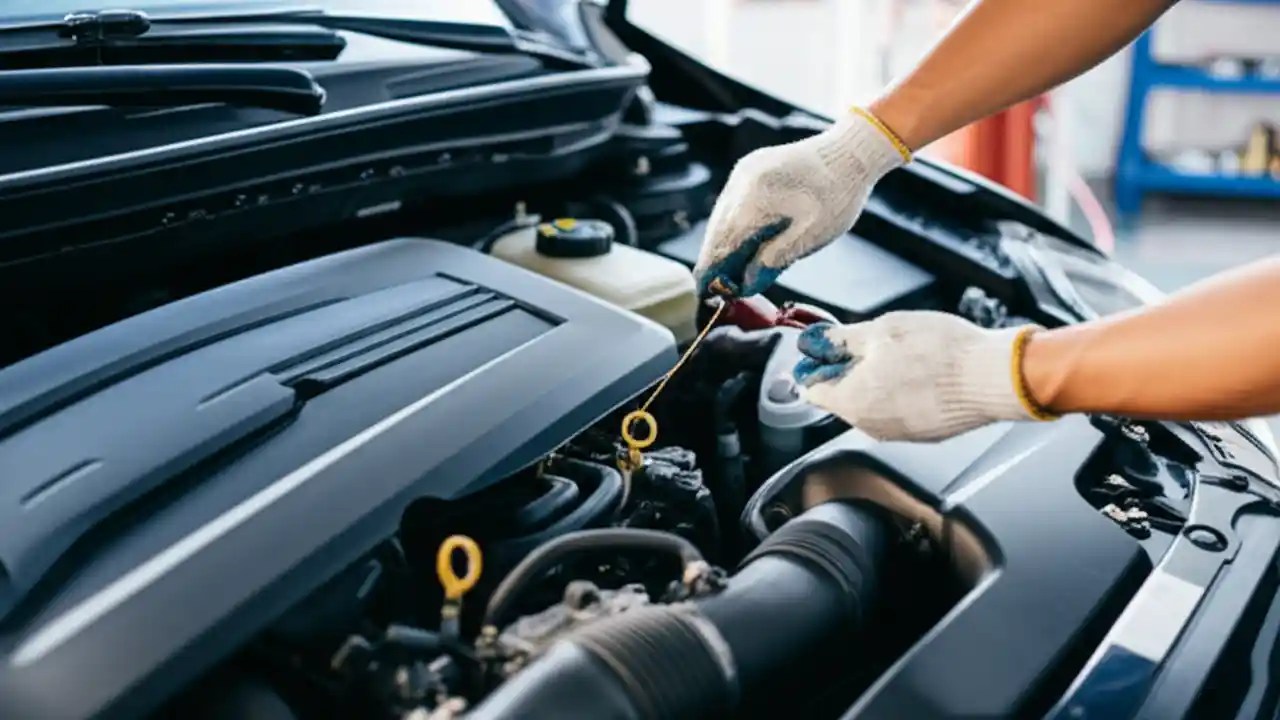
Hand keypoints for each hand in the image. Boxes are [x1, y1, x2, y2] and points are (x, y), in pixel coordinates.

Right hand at [693, 109, 908, 297]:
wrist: (850, 150)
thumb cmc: (838, 196)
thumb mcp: (812, 235)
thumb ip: (775, 260)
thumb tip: (744, 283)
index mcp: (755, 202)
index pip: (721, 245)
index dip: (710, 272)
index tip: (704, 294)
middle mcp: (741, 184)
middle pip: (716, 232)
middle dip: (714, 261)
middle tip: (716, 288)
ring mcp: (743, 173)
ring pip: (720, 217)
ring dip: (721, 244)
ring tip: (727, 269)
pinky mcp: (749, 168)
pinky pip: (730, 203)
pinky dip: (731, 225)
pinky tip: (740, 241)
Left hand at [792, 312, 1051, 441]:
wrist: (993, 377)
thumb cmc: (941, 352)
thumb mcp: (882, 331)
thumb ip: (843, 340)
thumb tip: (817, 342)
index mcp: (852, 401)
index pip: (813, 390)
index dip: (814, 366)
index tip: (821, 350)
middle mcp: (870, 425)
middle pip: (843, 398)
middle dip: (849, 371)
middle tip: (866, 343)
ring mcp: (899, 433)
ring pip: (873, 405)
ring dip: (877, 381)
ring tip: (901, 353)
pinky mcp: (925, 433)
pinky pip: (900, 412)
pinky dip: (902, 393)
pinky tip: (922, 371)